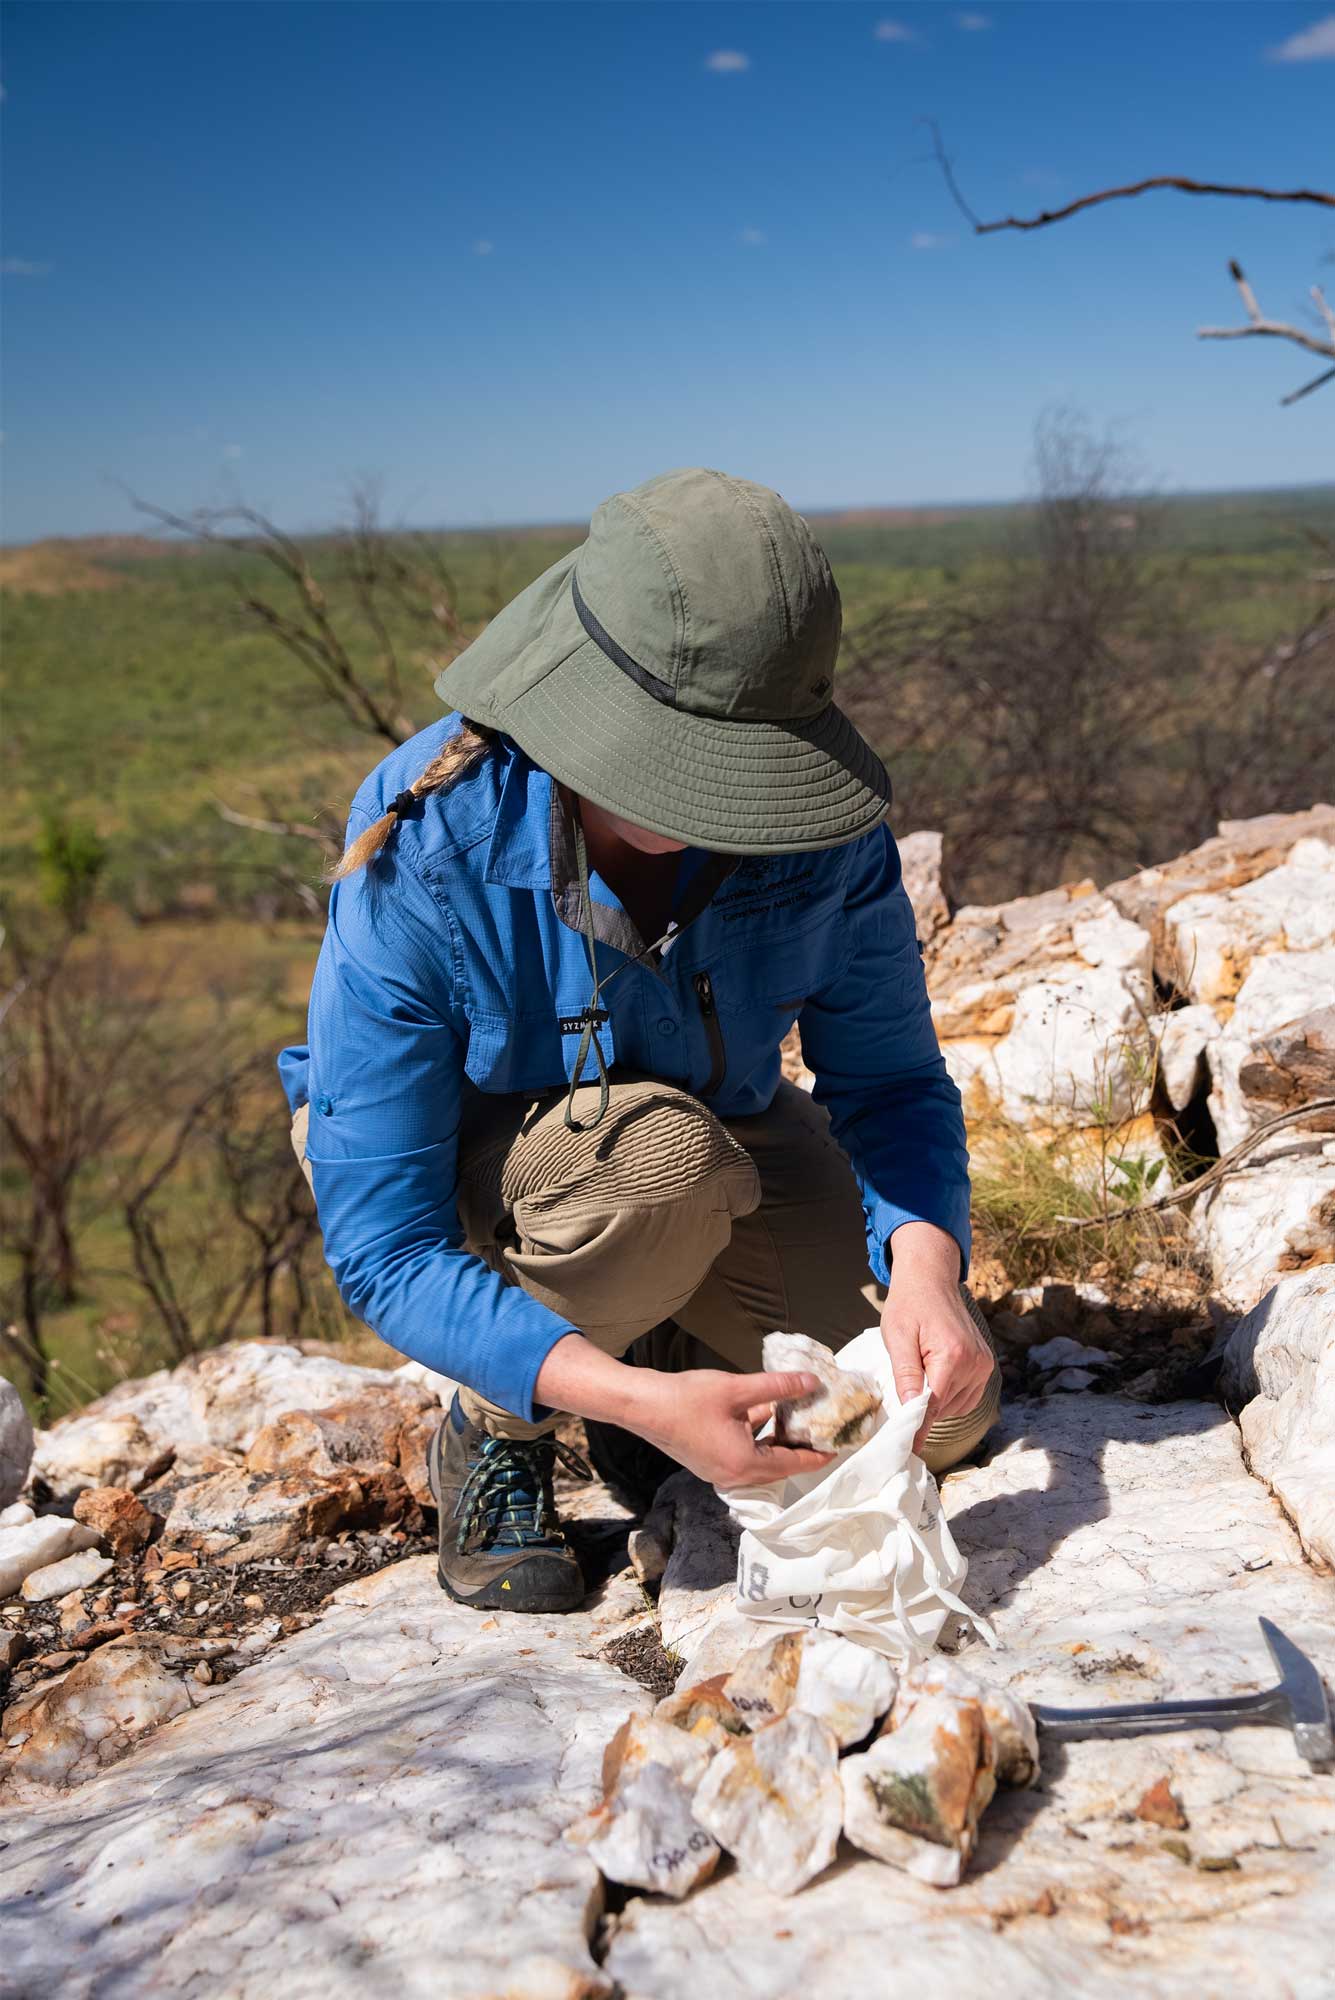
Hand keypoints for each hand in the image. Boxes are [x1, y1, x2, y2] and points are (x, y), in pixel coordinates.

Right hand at [629, 1367, 833, 1489]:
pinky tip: (762, 1413)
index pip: (793, 1463)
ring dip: (777, 1442)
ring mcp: (719, 1471)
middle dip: (799, 1448)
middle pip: (778, 1467)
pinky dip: (757, 1439)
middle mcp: (734, 1476)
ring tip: (795, 1419)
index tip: (837, 1446)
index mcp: (745, 1464)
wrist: (641, 1405)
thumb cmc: (687, 1399)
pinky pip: (743, 1456)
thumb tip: (811, 1383)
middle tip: (820, 1429)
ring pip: (760, 1461)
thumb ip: (778, 1388)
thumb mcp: (737, 1389)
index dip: (817, 1454)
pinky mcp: (708, 1462)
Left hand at [881, 1224, 992, 1454]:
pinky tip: (934, 1380)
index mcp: (953, 1355)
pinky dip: (950, 1397)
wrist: (931, 1279)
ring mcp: (984, 1364)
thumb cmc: (909, 1304)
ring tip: (918, 1376)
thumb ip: (906, 1376)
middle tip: (901, 1394)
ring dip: (937, 1404)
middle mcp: (975, 1363)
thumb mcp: (897, 1337)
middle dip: (923, 1408)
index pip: (933, 1405)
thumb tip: (910, 1412)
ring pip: (957, 1406)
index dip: (918, 1426)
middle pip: (945, 1407)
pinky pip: (968, 1396)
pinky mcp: (986, 1364)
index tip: (908, 1449)